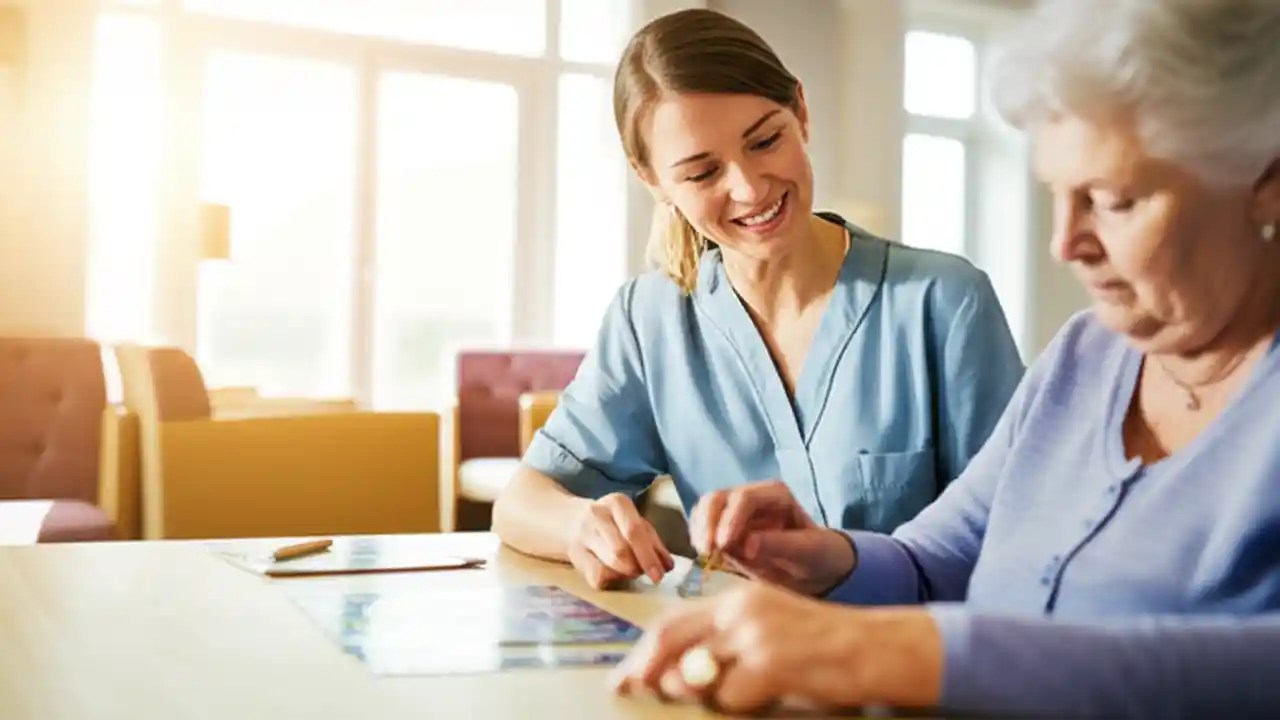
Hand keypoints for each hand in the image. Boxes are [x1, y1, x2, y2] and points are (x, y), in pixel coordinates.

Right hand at [566, 493, 673, 589]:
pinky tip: (613, 574)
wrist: (571, 520)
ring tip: (630, 571)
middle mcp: (597, 515)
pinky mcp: (574, 554)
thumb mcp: (634, 522)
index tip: (660, 574)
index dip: (649, 556)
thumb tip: (667, 565)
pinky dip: (610, 580)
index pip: (634, 530)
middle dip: (638, 567)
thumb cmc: (613, 523)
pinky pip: (596, 576)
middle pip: (621, 550)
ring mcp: (582, 535)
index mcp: (617, 503)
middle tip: (644, 572)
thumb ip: (653, 542)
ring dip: (626, 574)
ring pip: (610, 564)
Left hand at [611, 584, 943, 714]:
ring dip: (701, 694)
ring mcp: (752, 633)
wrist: (874, 648)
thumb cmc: (823, 648)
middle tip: (629, 689)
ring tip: (736, 694)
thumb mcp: (769, 630)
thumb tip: (675, 675)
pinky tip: (768, 698)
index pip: (674, 619)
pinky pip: (730, 696)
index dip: (644, 649)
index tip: (627, 673)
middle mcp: (739, 608)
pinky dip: (740, 706)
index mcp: (738, 597)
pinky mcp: (768, 660)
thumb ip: (725, 644)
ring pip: (696, 673)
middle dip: (644, 669)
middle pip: (669, 638)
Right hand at [689, 480, 855, 594]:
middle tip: (706, 551)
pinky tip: (705, 557)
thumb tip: (747, 544)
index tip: (723, 545)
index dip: (730, 519)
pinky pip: (702, 526)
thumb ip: (779, 546)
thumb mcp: (807, 552)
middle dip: (707, 522)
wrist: (815, 570)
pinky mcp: (724, 528)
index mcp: (775, 495)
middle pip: (717, 498)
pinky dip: (698, 539)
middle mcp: (751, 497)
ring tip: (705, 556)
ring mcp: (735, 512)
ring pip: (704, 509)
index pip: (744, 499)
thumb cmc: (817, 555)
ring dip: (699, 531)